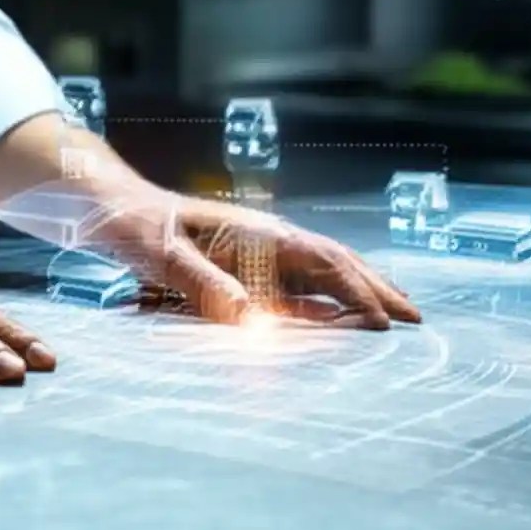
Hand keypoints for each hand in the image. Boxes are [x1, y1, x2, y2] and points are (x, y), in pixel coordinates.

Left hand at [82, 188, 419, 328]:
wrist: (112, 207)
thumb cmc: (134, 225)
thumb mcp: (158, 254)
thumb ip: (199, 281)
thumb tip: (247, 315)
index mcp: (256, 232)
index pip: (321, 261)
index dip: (356, 292)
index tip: (385, 322)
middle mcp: (267, 240)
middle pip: (337, 263)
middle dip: (379, 289)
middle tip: (419, 319)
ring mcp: (260, 253)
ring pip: (325, 273)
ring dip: (362, 293)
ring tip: (397, 317)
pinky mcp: (247, 266)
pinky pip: (298, 286)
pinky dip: (330, 301)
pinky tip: (342, 318)